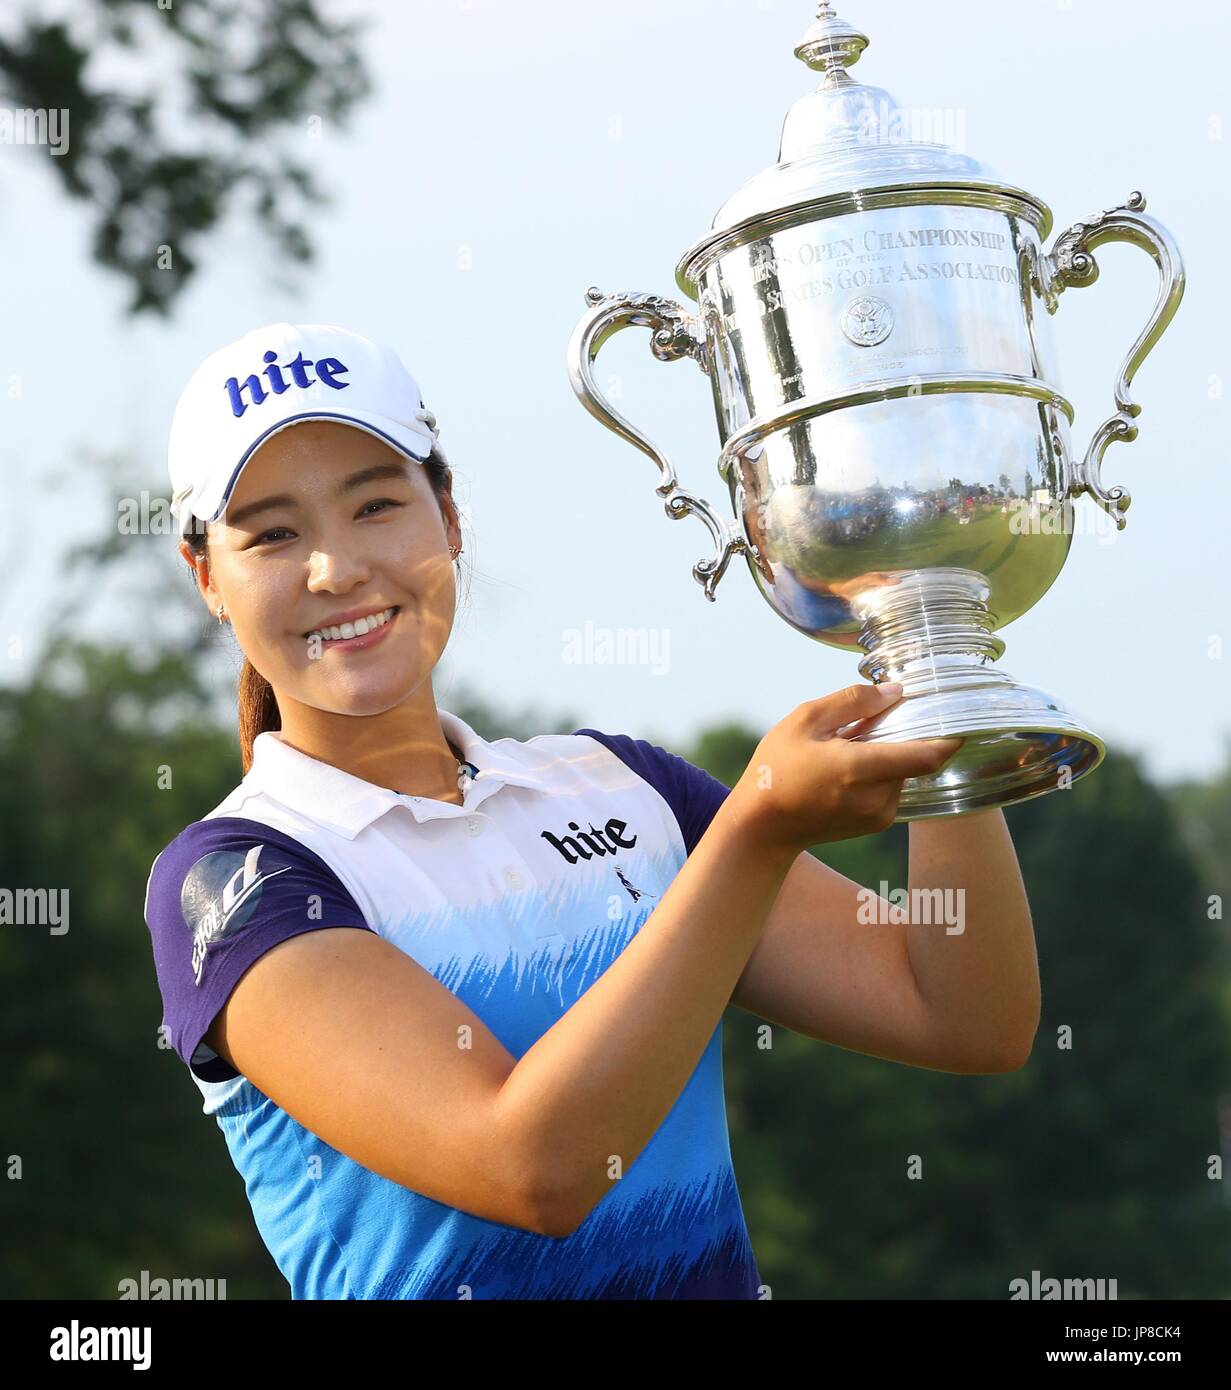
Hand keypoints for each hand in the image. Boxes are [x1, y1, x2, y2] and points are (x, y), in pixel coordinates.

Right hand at [727, 683, 962, 850]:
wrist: (763, 826)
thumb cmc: (776, 769)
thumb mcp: (805, 720)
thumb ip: (852, 702)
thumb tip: (895, 692)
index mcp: (860, 768)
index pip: (927, 755)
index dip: (950, 736)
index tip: (960, 716)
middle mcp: (877, 797)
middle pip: (913, 757)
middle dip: (900, 737)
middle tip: (864, 726)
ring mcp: (879, 815)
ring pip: (902, 771)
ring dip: (887, 755)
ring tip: (846, 750)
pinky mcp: (876, 823)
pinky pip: (891, 787)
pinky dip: (878, 772)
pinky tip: (844, 771)